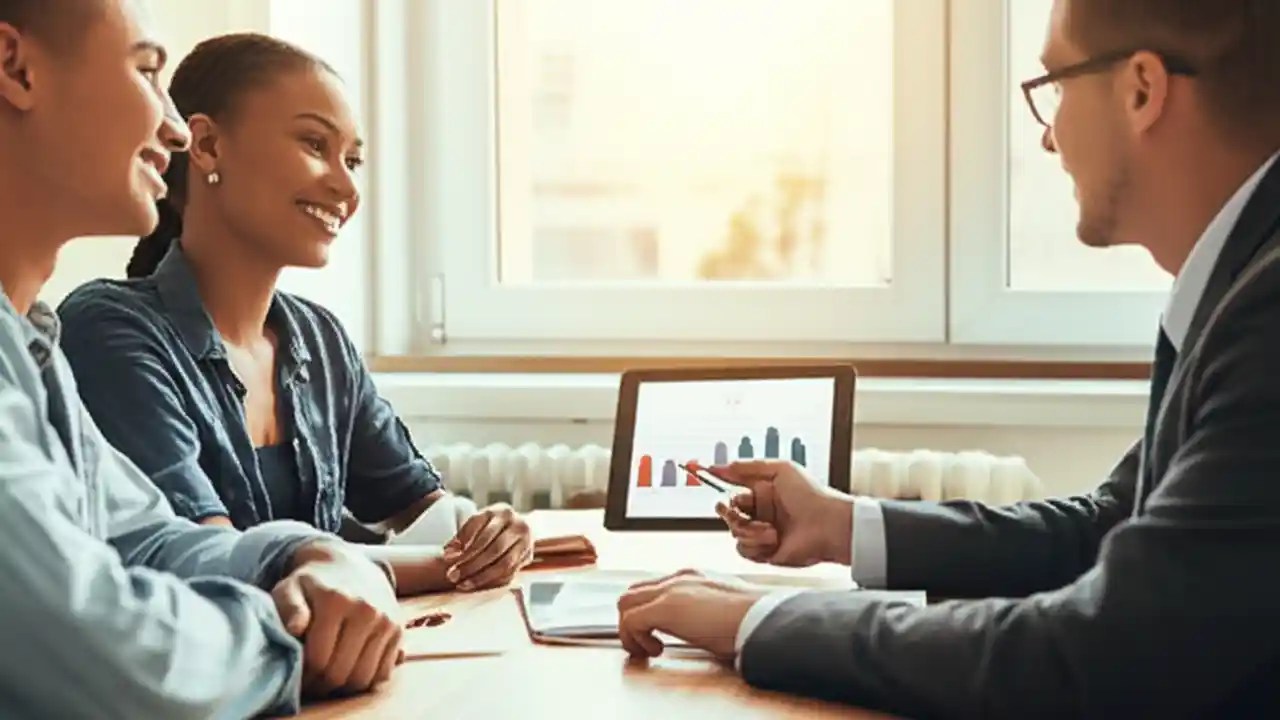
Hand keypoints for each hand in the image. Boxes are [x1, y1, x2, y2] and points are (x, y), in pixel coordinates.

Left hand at [273, 541, 402, 697]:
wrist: (353, 567)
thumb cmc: (314, 585)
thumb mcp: (290, 588)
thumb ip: (288, 607)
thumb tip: (295, 629)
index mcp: (336, 601)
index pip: (317, 659)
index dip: (303, 676)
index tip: (296, 675)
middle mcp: (366, 611)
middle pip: (340, 673)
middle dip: (321, 685)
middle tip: (311, 682)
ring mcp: (386, 621)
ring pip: (362, 678)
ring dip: (343, 687)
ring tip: (328, 677)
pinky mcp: (399, 630)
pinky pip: (382, 673)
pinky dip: (365, 680)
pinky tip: (349, 669)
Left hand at [440, 503, 532, 591]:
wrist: (516, 530)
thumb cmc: (491, 527)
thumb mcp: (477, 524)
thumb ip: (462, 537)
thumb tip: (449, 554)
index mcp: (501, 512)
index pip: (480, 526)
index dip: (463, 542)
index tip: (447, 558)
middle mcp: (518, 524)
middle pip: (493, 548)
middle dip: (471, 565)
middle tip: (452, 576)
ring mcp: (526, 541)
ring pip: (503, 564)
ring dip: (481, 577)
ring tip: (463, 584)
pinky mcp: (528, 557)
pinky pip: (510, 573)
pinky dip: (492, 582)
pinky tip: (477, 585)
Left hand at [616, 569, 772, 660]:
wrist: (763, 617)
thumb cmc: (754, 617)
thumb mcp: (726, 608)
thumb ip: (709, 610)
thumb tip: (707, 628)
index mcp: (693, 577)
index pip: (654, 587)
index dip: (648, 612)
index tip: (657, 634)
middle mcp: (678, 578)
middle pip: (634, 591)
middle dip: (633, 619)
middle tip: (648, 643)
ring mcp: (670, 590)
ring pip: (625, 602)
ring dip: (630, 630)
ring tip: (649, 649)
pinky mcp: (665, 607)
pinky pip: (630, 621)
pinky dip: (634, 639)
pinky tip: (656, 651)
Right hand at [712, 460, 854, 566]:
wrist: (828, 526)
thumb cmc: (811, 495)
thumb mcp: (780, 470)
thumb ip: (748, 467)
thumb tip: (720, 466)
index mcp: (763, 493)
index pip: (732, 490)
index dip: (720, 486)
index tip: (703, 477)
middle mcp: (760, 513)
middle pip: (727, 513)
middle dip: (729, 513)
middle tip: (737, 511)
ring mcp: (762, 533)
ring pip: (733, 532)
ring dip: (749, 531)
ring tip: (770, 530)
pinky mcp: (764, 552)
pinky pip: (743, 549)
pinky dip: (756, 545)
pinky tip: (773, 540)